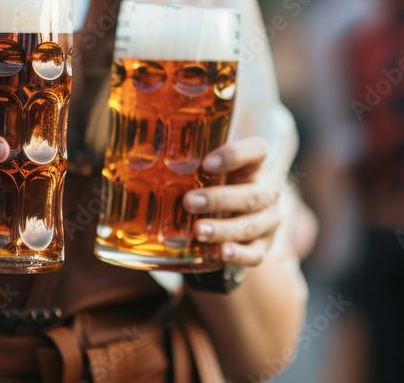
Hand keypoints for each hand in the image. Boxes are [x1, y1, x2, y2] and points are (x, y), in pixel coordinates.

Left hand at [183, 137, 281, 267]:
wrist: (243, 215)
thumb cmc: (220, 184)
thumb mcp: (211, 170)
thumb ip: (188, 165)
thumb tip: (134, 162)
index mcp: (256, 163)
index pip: (257, 149)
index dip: (234, 155)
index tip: (206, 163)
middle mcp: (268, 189)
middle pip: (254, 193)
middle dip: (219, 199)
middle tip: (188, 202)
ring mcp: (269, 220)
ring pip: (252, 224)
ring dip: (224, 228)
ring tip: (197, 231)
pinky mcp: (263, 246)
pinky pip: (256, 253)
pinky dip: (239, 254)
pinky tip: (221, 251)